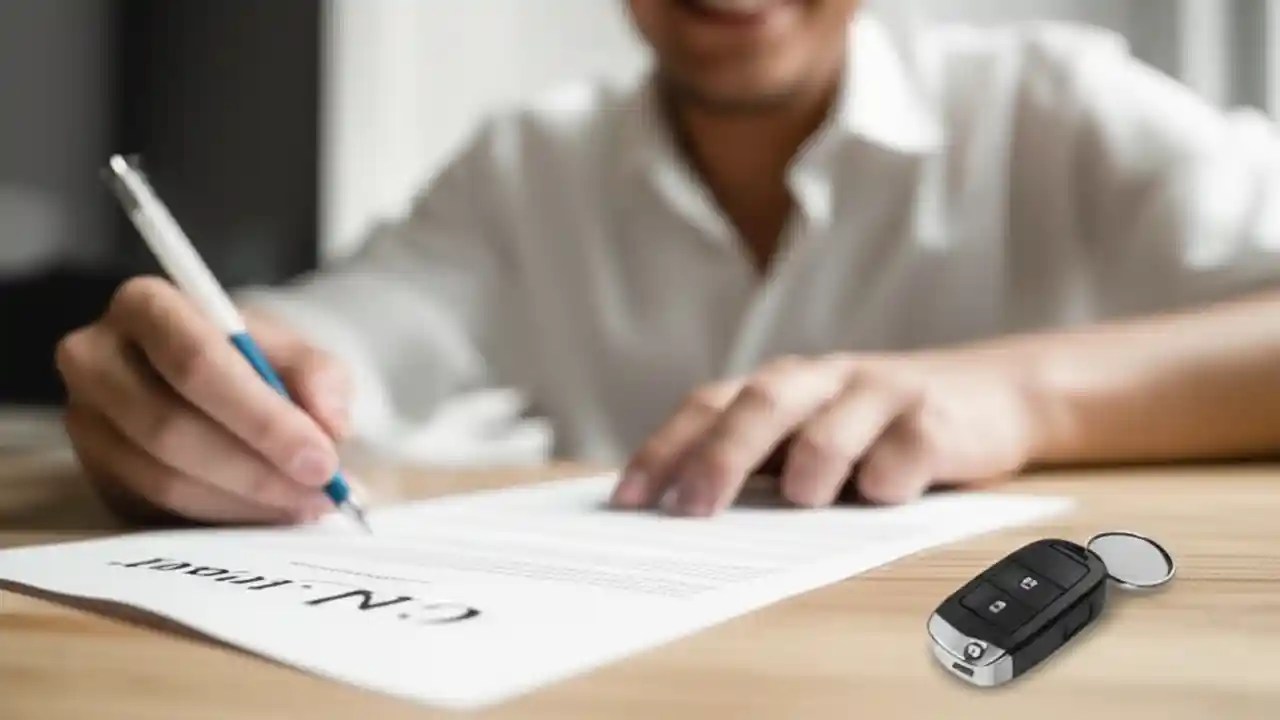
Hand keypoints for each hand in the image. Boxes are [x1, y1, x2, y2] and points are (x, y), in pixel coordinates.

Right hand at [57, 276, 351, 524]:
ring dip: (244, 501)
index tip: (321, 458)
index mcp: (146, 306)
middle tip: (320, 492)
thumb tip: (329, 426)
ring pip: (162, 478)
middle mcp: (96, 359)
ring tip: (306, 505)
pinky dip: (223, 517)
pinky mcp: (96, 474)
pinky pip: (158, 510)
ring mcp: (86, 423)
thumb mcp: (295, 350)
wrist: (217, 380)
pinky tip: (269, 513)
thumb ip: (319, 377)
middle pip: (169, 427)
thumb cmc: (253, 358)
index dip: (262, 418)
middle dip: (256, 469)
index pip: (196, 363)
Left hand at [611, 352, 1037, 515]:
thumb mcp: (814, 433)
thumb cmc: (880, 427)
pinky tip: (883, 495)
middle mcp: (825, 379)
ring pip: (828, 425)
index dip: (665, 448)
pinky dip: (885, 479)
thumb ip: (761, 459)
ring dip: (807, 465)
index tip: (629, 499)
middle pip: (760, 405)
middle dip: (719, 457)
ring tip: (800, 500)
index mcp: (784, 384)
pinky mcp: (937, 420)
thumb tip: (679, 511)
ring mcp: (881, 395)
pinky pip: (903, 452)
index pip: (709, 404)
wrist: (994, 394)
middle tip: (690, 509)